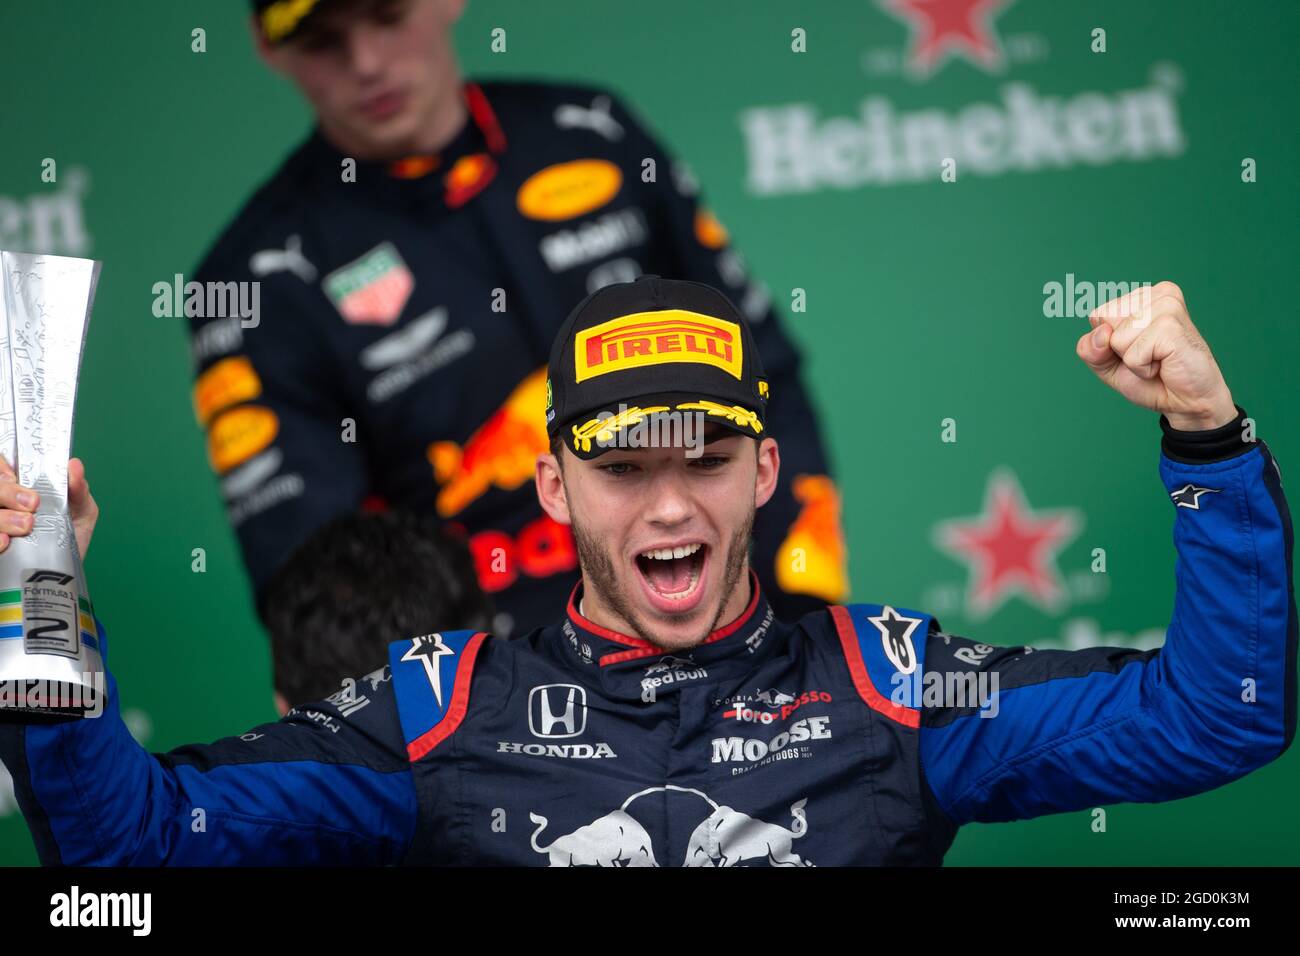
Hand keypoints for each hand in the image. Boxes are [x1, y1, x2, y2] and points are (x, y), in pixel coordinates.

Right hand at [0, 457, 98, 557]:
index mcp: (18, 488)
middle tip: (32, 504)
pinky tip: (5, 542)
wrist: (62, 577)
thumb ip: (78, 489)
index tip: (16, 477)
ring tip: (26, 526)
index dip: (3, 468)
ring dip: (3, 517)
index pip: (1, 465)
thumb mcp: (80, 512)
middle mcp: (2, 504)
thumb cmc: (68, 539)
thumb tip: (74, 465)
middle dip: (7, 492)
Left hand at [1076, 281, 1236, 430]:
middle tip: (1149, 356)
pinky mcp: (1171, 326)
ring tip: (1159, 360)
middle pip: (1103, 322)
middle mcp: (1157, 294)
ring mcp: (1166, 306)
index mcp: (1142, 296)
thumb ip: (1090, 349)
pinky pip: (1132, 355)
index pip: (1097, 316)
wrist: (1188, 402)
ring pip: (1116, 339)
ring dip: (1132, 360)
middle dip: (1118, 350)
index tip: (1136, 349)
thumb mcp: (1107, 364)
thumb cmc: (1151, 379)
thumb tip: (1102, 334)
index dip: (1108, 343)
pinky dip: (1142, 368)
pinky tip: (1165, 364)